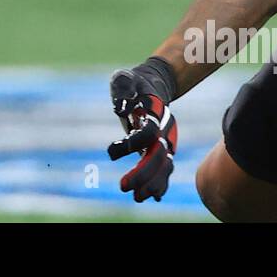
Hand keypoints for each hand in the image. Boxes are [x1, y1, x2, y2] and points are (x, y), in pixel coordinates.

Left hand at [107, 65, 178, 202]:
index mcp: (156, 112)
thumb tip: (120, 109)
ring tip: (138, 198)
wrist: (153, 85)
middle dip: (143, 173)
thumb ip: (122, 89)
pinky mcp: (162, 148)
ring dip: (153, 183)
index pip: (149, 133)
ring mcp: (166, 140)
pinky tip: (153, 197)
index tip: (110, 152)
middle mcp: (164, 129)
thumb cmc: (134, 82)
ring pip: (166, 166)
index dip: (132, 144)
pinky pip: (165, 169)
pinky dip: (161, 183)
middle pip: (160, 155)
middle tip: (123, 186)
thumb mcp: (124, 78)